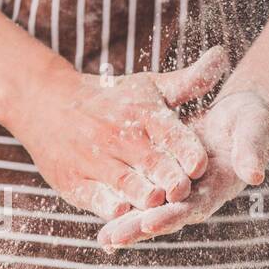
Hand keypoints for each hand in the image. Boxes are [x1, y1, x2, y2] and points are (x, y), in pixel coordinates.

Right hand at [5, 47, 230, 219]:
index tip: (199, 165)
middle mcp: (119, 137)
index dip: (185, 150)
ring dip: (141, 194)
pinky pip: (93, 197)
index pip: (169, 134)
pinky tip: (121, 212)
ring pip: (123, 182)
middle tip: (182, 190)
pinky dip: (107, 205)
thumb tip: (222, 56)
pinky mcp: (75, 182)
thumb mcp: (148, 86)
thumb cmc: (110, 100)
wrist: (47, 103)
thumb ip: (189, 82)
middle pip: (149, 162)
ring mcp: (94, 161)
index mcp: (142, 114)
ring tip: (156, 203)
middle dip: (167, 177)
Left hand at [95, 88, 268, 248]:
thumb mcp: (253, 132)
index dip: (171, 216)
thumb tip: (255, 175)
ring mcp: (181, 191)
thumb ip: (251, 152)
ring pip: (151, 211)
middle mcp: (197, 196)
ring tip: (103, 239)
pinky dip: (125, 206)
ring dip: (127, 224)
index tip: (149, 224)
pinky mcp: (167, 181)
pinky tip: (105, 219)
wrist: (239, 115)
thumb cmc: (251, 122)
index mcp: (217, 188)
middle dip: (138, 228)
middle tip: (113, 240)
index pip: (192, 207)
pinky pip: (145, 196)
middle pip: (165, 216)